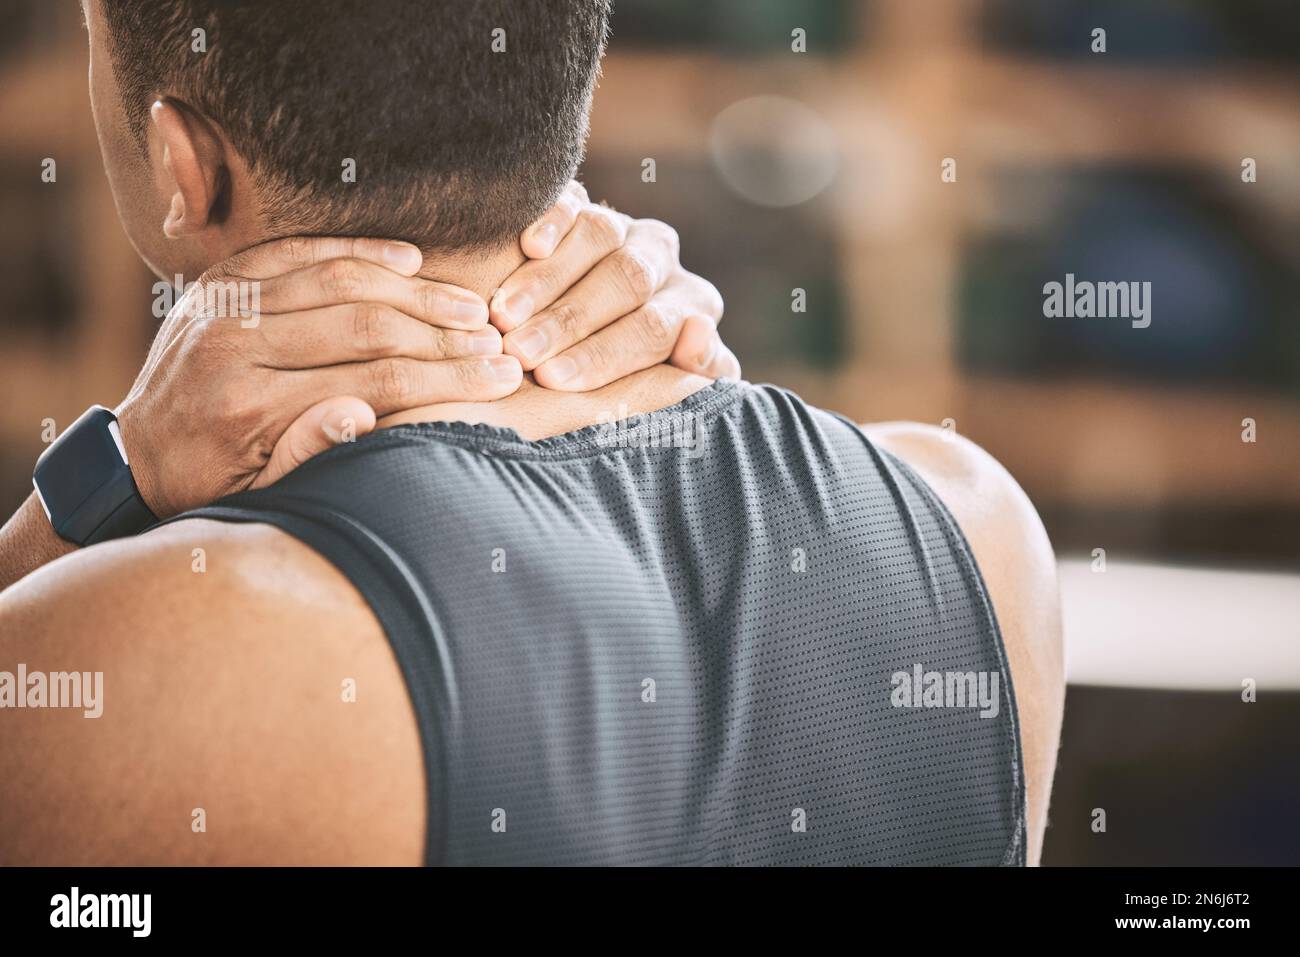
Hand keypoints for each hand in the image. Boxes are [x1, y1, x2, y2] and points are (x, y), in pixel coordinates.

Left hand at [116, 236, 522, 517]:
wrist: (136, 450)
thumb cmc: (213, 483)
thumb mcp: (260, 492)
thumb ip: (311, 453)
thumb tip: (365, 414)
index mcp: (248, 405)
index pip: (374, 382)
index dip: (447, 380)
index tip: (501, 378)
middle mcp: (234, 343)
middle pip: (367, 325)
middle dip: (444, 335)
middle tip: (498, 340)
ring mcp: (226, 301)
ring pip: (343, 279)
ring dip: (417, 290)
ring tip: (470, 306)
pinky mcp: (225, 275)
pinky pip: (304, 250)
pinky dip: (362, 252)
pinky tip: (411, 260)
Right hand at [490, 181, 740, 390]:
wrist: (588, 333)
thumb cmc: (625, 377)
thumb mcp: (670, 384)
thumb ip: (699, 367)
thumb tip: (700, 329)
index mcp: (692, 303)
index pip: (654, 328)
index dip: (602, 355)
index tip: (553, 380)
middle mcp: (662, 258)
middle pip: (626, 281)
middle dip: (569, 321)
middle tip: (521, 352)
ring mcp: (624, 226)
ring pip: (599, 238)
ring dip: (547, 280)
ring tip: (505, 317)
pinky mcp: (584, 203)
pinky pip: (573, 203)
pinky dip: (552, 221)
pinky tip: (528, 246)